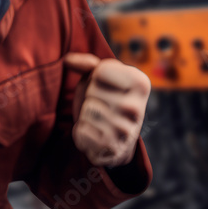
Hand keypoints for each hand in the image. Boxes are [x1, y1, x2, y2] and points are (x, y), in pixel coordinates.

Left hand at [64, 53, 150, 167]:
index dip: (95, 78)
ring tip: (98, 120)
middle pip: (92, 91)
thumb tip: (67, 60)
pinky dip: (82, 132)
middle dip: (90, 97)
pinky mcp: (112, 149)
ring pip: (87, 111)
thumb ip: (87, 64)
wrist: (116, 139)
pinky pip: (82, 131)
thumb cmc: (106, 99)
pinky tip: (95, 135)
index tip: (106, 87)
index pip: (100, 71)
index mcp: (140, 83)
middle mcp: (137, 107)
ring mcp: (126, 130)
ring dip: (86, 115)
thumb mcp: (100, 77)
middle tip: (102, 106)